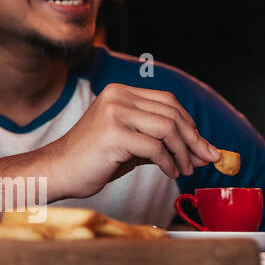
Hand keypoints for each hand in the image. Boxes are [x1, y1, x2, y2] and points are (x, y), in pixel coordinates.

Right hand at [42, 83, 221, 199]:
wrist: (59, 171)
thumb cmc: (94, 159)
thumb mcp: (131, 143)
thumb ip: (161, 141)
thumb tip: (202, 150)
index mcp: (120, 92)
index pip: (168, 101)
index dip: (190, 124)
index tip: (205, 146)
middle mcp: (117, 97)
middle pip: (172, 113)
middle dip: (194, 140)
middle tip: (205, 159)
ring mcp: (114, 113)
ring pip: (167, 129)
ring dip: (183, 153)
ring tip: (184, 169)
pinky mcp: (113, 134)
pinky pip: (155, 148)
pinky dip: (168, 163)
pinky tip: (169, 172)